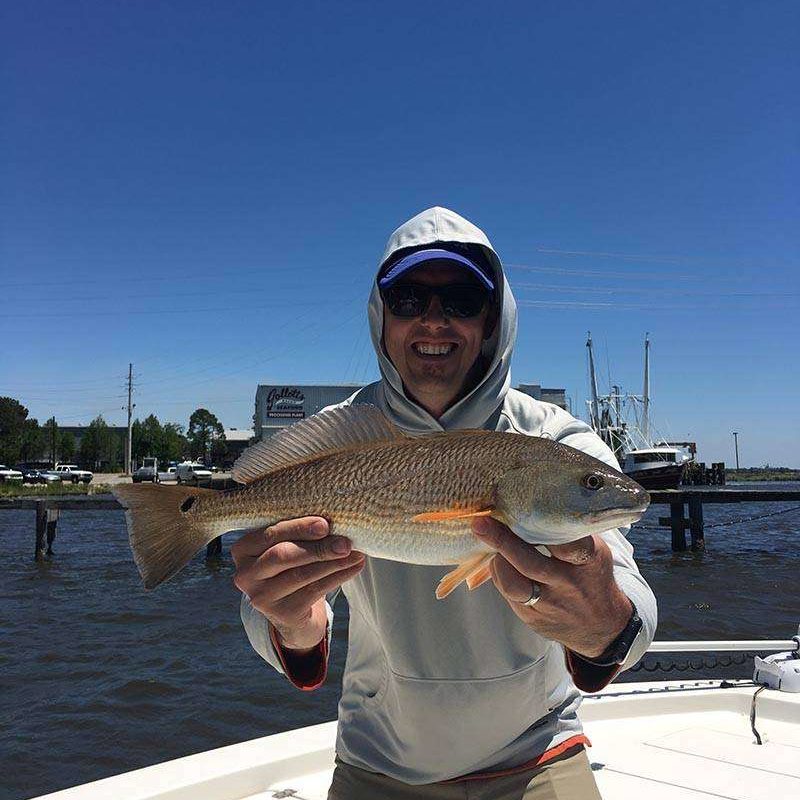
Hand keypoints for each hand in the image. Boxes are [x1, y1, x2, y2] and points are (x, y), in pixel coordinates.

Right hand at [232, 516, 364, 652]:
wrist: (290, 608)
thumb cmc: (290, 564)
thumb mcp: (285, 545)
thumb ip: (298, 532)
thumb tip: (334, 519)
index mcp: (243, 550)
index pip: (270, 534)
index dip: (298, 528)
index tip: (325, 524)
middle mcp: (245, 575)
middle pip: (283, 556)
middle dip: (317, 547)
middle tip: (345, 542)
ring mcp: (261, 597)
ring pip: (301, 575)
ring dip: (333, 562)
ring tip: (356, 553)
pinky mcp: (281, 613)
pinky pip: (314, 591)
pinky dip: (338, 577)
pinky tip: (354, 566)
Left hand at [472, 517, 631, 658]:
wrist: (601, 625)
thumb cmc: (590, 574)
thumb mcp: (593, 550)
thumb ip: (569, 530)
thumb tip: (536, 499)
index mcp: (587, 562)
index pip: (568, 543)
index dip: (545, 527)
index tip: (522, 508)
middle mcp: (569, 585)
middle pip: (532, 564)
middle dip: (503, 541)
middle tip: (481, 522)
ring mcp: (551, 605)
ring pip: (515, 585)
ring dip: (496, 561)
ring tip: (486, 541)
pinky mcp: (534, 618)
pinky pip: (509, 596)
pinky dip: (499, 575)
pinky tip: (497, 560)